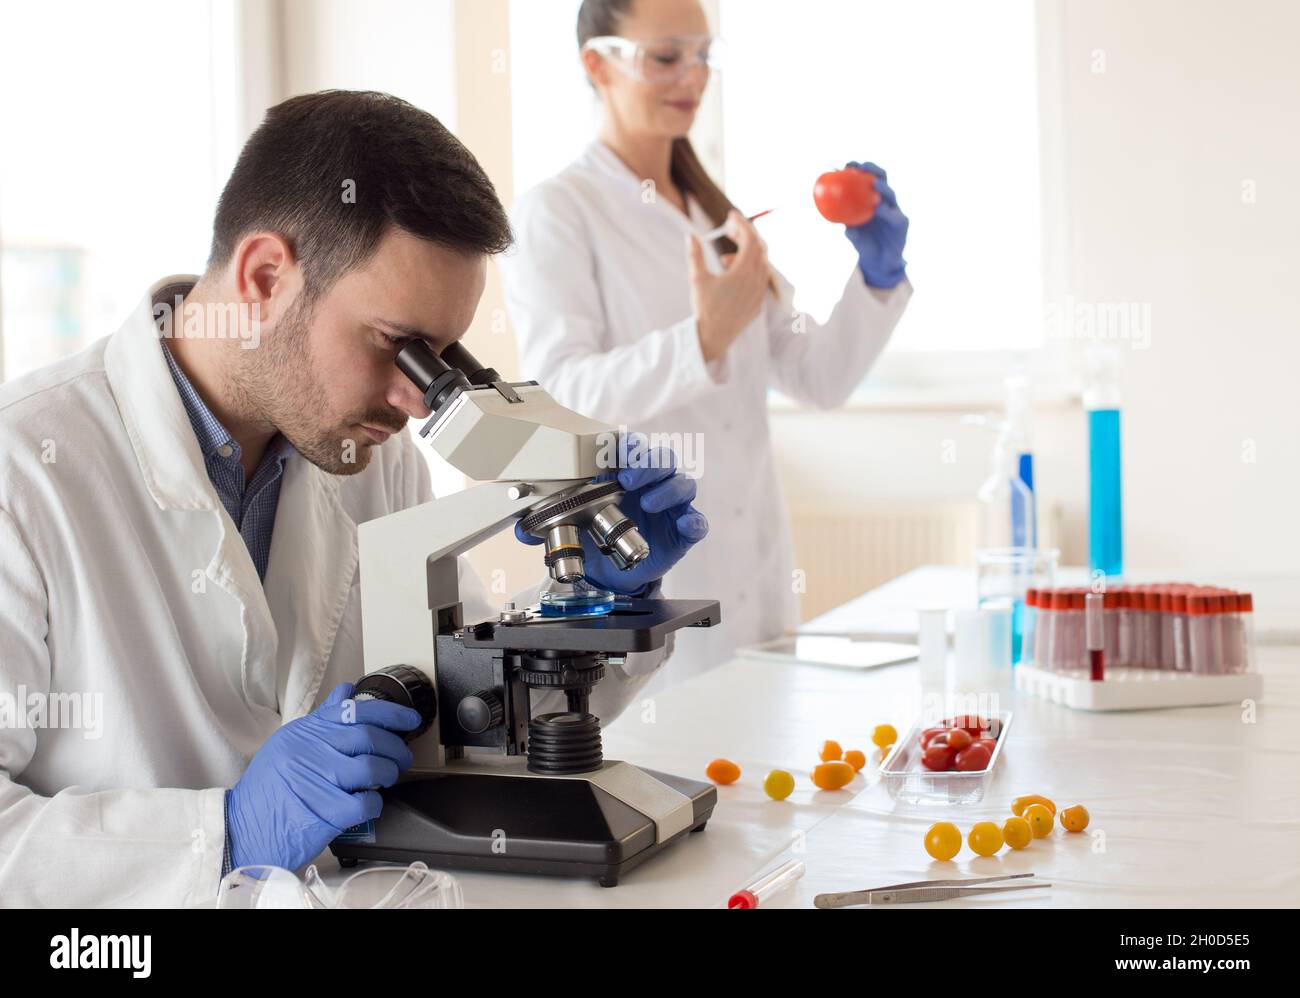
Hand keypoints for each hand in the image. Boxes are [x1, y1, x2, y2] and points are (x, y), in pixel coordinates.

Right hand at [226, 682, 419, 870]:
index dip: (390, 713)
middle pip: (369, 738)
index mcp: (304, 733)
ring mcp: (316, 781)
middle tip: (401, 757)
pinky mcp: (324, 812)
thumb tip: (347, 692)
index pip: (354, 711)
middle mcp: (309, 751)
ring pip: (372, 768)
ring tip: (386, 780)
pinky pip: (365, 802)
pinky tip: (369, 804)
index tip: (409, 719)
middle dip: (395, 748)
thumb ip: (322, 720)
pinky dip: (375, 803)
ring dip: (388, 774)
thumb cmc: (268, 791)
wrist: (240, 832)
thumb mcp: (288, 746)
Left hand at [515, 438, 708, 595]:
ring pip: (682, 484)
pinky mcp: (682, 529)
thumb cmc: (598, 532)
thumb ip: (546, 524)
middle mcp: (652, 482)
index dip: (627, 445)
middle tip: (628, 479)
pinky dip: (694, 522)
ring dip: (668, 490)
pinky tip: (686, 525)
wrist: (614, 569)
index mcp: (624, 471)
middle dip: (646, 464)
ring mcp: (670, 504)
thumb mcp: (571, 526)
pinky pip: (696, 521)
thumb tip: (521, 530)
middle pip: (661, 459)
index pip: (631, 447)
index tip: (614, 451)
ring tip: (649, 503)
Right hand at [687, 209, 769, 361]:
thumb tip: (690, 235)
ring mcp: (759, 293)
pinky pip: (760, 279)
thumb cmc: (704, 308)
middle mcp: (756, 281)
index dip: (742, 224)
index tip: (731, 215)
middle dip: (745, 236)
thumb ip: (695, 255)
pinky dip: (750, 270)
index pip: (750, 239)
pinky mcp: (758, 303)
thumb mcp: (697, 279)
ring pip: (761, 264)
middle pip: (758, 248)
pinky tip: (733, 274)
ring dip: (746, 255)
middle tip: (729, 231)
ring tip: (724, 259)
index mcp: (743, 272)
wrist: (713, 337)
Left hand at [842, 162, 908, 288]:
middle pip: (882, 180)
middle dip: (873, 170)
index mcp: (872, 200)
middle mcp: (885, 202)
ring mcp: (895, 211)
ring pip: (890, 194)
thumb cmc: (864, 244)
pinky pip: (893, 216)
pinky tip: (878, 208)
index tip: (846, 164)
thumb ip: (843, 219)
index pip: (867, 179)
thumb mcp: (850, 231)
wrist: (878, 263)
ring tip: (873, 184)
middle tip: (862, 165)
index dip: (859, 169)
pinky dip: (886, 211)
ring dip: (882, 188)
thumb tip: (826, 207)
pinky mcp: (902, 224)